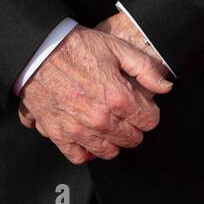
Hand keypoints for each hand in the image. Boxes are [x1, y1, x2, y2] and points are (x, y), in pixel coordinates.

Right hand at [17, 24, 172, 165]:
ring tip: (108, 123)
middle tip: (124, 112)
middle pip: (132, 139)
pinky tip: (88, 137)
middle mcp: (100, 118)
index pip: (150, 121)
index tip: (140, 104)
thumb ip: (145, 68)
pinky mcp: (59, 134)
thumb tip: (165, 86)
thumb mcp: (116, 47)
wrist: (38, 51)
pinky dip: (86, 150)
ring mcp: (79, 129)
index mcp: (118, 97)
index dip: (148, 111)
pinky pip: (79, 156)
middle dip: (133, 126)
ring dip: (113, 140)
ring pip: (109, 151)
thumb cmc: (75, 47)